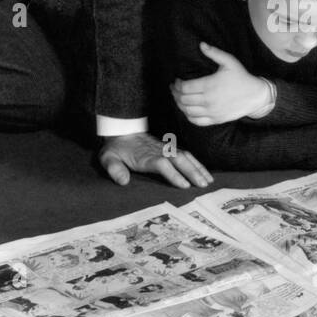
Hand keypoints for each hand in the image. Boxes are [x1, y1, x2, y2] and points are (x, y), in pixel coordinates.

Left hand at [97, 132, 212, 188]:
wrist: (123, 131)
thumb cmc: (117, 148)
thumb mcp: (108, 158)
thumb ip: (114, 169)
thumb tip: (123, 181)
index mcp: (145, 156)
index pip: (162, 164)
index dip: (173, 174)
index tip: (184, 185)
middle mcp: (159, 152)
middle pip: (179, 160)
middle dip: (192, 172)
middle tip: (203, 185)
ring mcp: (166, 149)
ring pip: (186, 157)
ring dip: (198, 168)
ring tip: (208, 181)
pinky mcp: (170, 149)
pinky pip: (187, 155)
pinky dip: (197, 163)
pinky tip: (204, 173)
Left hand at [171, 43, 271, 125]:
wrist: (255, 96)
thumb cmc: (242, 77)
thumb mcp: (230, 62)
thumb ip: (214, 53)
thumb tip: (201, 44)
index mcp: (210, 85)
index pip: (185, 87)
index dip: (177, 84)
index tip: (177, 80)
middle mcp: (209, 100)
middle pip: (184, 99)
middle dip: (175, 93)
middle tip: (174, 89)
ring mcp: (212, 111)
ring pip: (187, 110)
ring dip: (179, 104)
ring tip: (177, 98)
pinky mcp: (215, 119)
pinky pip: (196, 120)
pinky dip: (188, 116)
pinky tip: (186, 110)